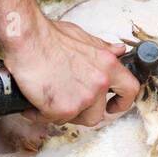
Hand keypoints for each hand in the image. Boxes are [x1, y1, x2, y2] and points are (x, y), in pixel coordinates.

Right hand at [2, 16, 139, 126]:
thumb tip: (119, 51)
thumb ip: (103, 49)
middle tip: (67, 104)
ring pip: (76, 119)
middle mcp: (99, 83)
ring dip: (62, 113)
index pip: (129, 90)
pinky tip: (33, 104)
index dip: (122, 102)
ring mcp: (83, 98)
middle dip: (82, 113)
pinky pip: (53, 120)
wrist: (28, 39)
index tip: (113, 106)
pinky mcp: (63, 108)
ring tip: (48, 100)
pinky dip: (41, 114)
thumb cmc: (49, 36)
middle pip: (98, 114)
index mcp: (107, 65)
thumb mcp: (84, 38)